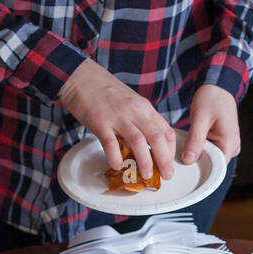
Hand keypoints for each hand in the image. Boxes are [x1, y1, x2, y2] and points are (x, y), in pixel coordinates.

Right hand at [59, 59, 175, 179]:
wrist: (82, 77)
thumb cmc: (106, 92)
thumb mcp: (131, 103)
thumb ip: (141, 121)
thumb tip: (148, 146)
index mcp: (144, 108)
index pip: (166, 131)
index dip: (170, 151)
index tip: (169, 164)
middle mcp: (134, 111)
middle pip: (156, 138)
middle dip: (164, 160)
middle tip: (166, 176)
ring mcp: (117, 116)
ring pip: (138, 142)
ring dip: (144, 162)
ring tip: (146, 175)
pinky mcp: (99, 122)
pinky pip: (111, 144)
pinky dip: (116, 157)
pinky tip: (117, 165)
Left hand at [182, 84, 240, 164]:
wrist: (218, 86)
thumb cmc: (211, 98)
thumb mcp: (200, 118)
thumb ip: (195, 140)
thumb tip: (188, 160)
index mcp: (229, 143)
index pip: (216, 169)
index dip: (201, 171)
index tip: (186, 169)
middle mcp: (233, 147)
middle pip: (213, 166)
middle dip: (198, 163)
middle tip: (182, 156)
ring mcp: (229, 145)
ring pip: (211, 159)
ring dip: (199, 156)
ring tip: (188, 147)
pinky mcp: (224, 142)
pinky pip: (211, 152)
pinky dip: (201, 150)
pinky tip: (193, 145)